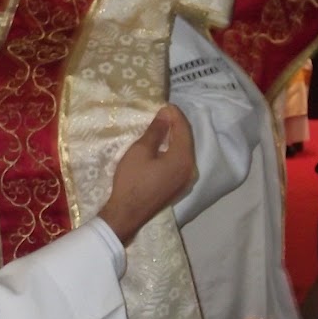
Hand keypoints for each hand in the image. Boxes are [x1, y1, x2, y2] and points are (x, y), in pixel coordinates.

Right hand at [98, 106, 195, 245]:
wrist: (127, 213)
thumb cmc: (132, 180)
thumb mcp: (141, 151)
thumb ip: (156, 131)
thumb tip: (165, 115)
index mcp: (183, 158)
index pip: (183, 129)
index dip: (174, 114)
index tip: (163, 105)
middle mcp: (190, 168)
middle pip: (186, 139)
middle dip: (176, 124)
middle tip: (161, 113)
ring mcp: (186, 179)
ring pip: (184, 151)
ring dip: (175, 137)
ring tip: (161, 126)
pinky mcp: (178, 186)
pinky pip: (180, 162)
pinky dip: (173, 150)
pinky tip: (163, 145)